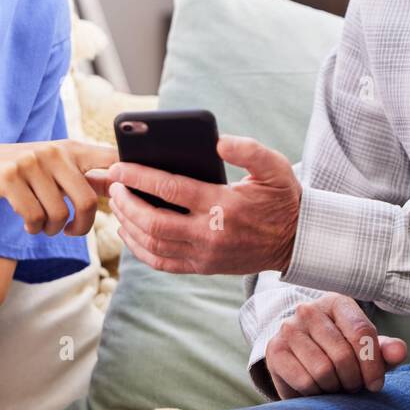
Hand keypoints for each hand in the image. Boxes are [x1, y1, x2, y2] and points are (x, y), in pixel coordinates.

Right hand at [0, 139, 117, 236]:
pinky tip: (27, 223)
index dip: (127, 179)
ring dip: (51, 229)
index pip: (112, 159)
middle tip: (71, 231)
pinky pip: (33, 217)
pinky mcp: (9, 177)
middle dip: (82, 226)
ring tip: (42, 224)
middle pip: (87, 200)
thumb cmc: (23, 174)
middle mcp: (54, 152)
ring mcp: (31, 162)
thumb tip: (122, 187)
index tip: (126, 200)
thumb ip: (86, 175)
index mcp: (72, 149)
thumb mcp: (55, 168)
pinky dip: (33, 228)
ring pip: (58, 214)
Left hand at [105, 134, 299, 274]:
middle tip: (113, 185)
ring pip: (153, 245)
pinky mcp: (203, 267)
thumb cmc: (282, 198)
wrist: (296, 241)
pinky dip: (139, 250)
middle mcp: (210, 233)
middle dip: (126, 202)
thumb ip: (248, 149)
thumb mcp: (275, 167)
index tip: (118, 167)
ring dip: (128, 225)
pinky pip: (162, 263)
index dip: (139, 177)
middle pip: (154, 222)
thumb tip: (218, 141)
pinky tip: (129, 232)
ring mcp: (205, 254)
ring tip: (117, 205)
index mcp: (224, 204)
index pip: (171, 190)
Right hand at [264, 293, 407, 398]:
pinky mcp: (275, 350)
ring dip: (335, 387)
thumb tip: (399, 351)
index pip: (361, 332)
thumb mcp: (364, 348)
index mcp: (337, 302)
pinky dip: (317, 392)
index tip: (375, 384)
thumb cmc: (339, 349)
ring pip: (324, 370)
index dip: (372, 365)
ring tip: (336, 385)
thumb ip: (384, 349)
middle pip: (343, 355)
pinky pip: (305, 381)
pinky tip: (318, 387)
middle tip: (352, 385)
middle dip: (353, 379)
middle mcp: (309, 309)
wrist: (300, 355)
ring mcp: (289, 328)